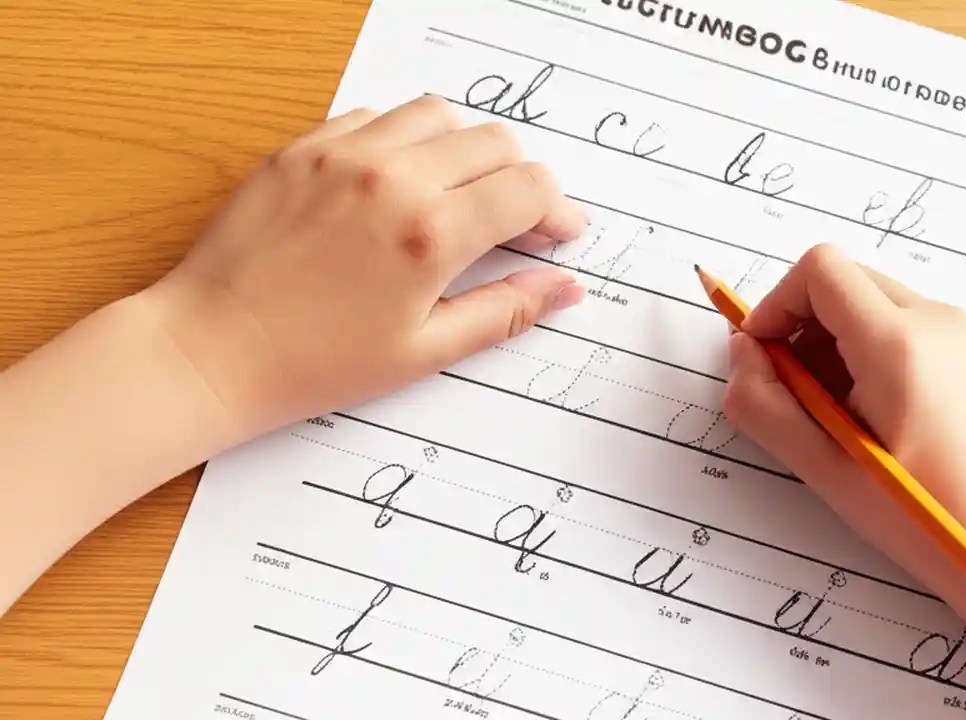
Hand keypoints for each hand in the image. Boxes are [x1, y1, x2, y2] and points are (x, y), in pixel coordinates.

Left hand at [145, 97, 586, 436]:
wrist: (212, 351)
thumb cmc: (314, 364)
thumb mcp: (425, 351)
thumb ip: (506, 311)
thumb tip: (565, 288)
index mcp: (432, 236)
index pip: (528, 188)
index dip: (557, 210)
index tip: (557, 233)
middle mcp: (394, 180)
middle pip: (494, 143)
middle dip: (519, 179)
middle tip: (513, 221)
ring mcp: (344, 155)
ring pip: (438, 115)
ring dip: (464, 149)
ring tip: (456, 194)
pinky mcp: (303, 147)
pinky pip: (376, 117)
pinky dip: (403, 140)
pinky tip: (397, 182)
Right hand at [722, 243, 965, 601]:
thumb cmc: (924, 517)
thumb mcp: (824, 467)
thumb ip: (763, 403)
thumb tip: (743, 352)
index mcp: (898, 343)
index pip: (820, 270)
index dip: (776, 304)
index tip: (763, 354)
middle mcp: (936, 322)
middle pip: (843, 280)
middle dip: (802, 324)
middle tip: (794, 391)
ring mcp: (959, 334)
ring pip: (870, 301)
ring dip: (833, 340)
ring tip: (835, 411)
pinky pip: (901, 324)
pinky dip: (867, 350)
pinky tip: (869, 413)